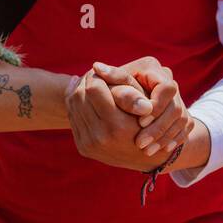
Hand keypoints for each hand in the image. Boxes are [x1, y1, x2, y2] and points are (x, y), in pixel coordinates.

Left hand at [65, 57, 185, 171]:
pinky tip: (85, 98)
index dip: (96, 77)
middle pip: (80, 96)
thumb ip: (121, 82)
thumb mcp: (142, 100)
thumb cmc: (149, 120)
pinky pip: (73, 119)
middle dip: (85, 83)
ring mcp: (90, 145)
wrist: (147, 156)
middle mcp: (101, 138)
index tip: (101, 72)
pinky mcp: (83, 148)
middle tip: (93, 76)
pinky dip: (76, 106)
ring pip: (73, 106)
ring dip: (79, 92)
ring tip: (89, 85)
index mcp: (117, 126)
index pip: (94, 89)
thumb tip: (95, 66)